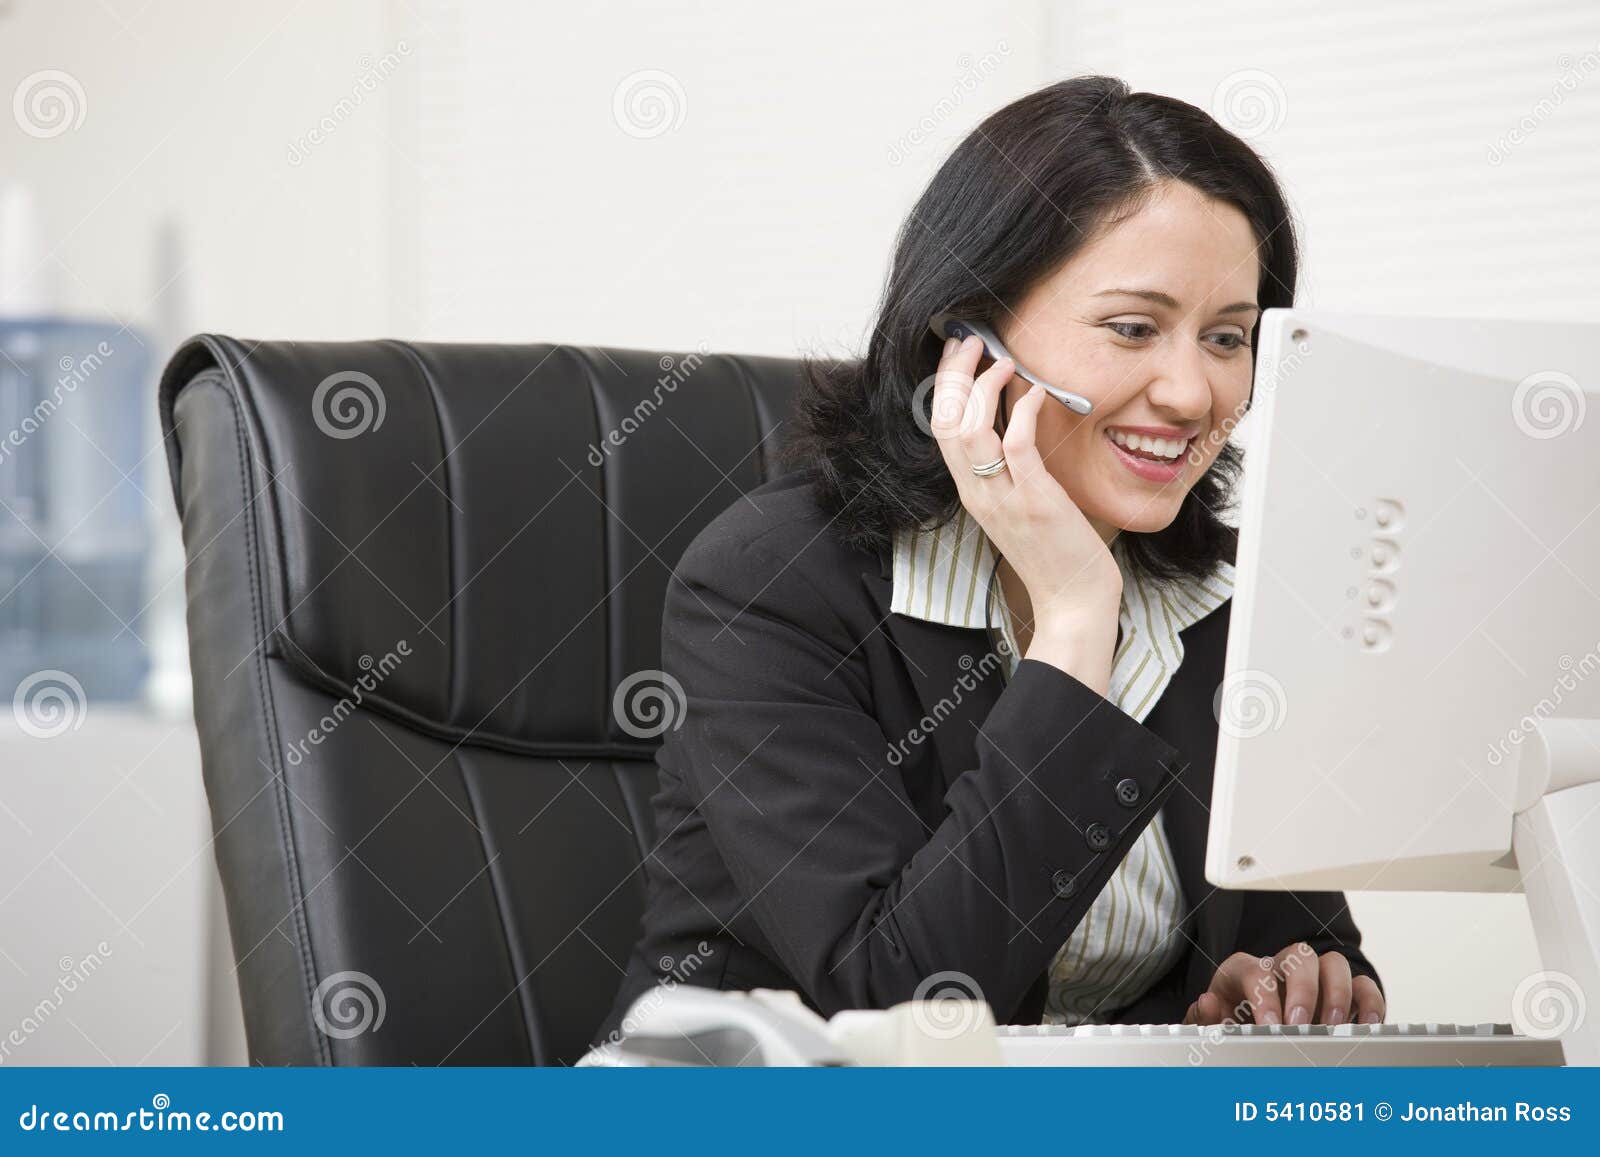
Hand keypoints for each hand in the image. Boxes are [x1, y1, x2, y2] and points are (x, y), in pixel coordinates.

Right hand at [928, 335, 1120, 628]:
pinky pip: (1015, 446)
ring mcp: (1003, 498)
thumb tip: (1015, 415)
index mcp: (972, 492)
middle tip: (971, 340)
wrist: (1071, 602)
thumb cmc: (1055, 554)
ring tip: (1004, 360)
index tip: (957, 352)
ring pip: (968, 430)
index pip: (940, 428)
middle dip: (953, 374)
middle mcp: (978, 493)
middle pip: (944, 422)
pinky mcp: (1035, 501)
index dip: (944, 384)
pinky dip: (1020, 412)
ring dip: (983, 387)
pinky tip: (1035, 393)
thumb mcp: (1022, 504)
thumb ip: (1011, 466)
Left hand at [1181, 944, 1385, 1026]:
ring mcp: (1314, 978)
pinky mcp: (1343, 996)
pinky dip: (1370, 1003)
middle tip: (1302, 1026)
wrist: (1249, 1030)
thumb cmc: (1230, 1022)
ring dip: (1338, 994)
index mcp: (1244, 971)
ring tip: (1333, 1027)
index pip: (1255, 969)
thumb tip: (1209, 1002)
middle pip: (1298, 955)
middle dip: (1303, 990)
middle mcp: (1281, 967)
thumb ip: (1204, 1017)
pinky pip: (1364, 986)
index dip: (1264, 995)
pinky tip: (1365, 1026)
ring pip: (1334, 963)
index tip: (1271, 1024)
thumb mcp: (1210, 1023)